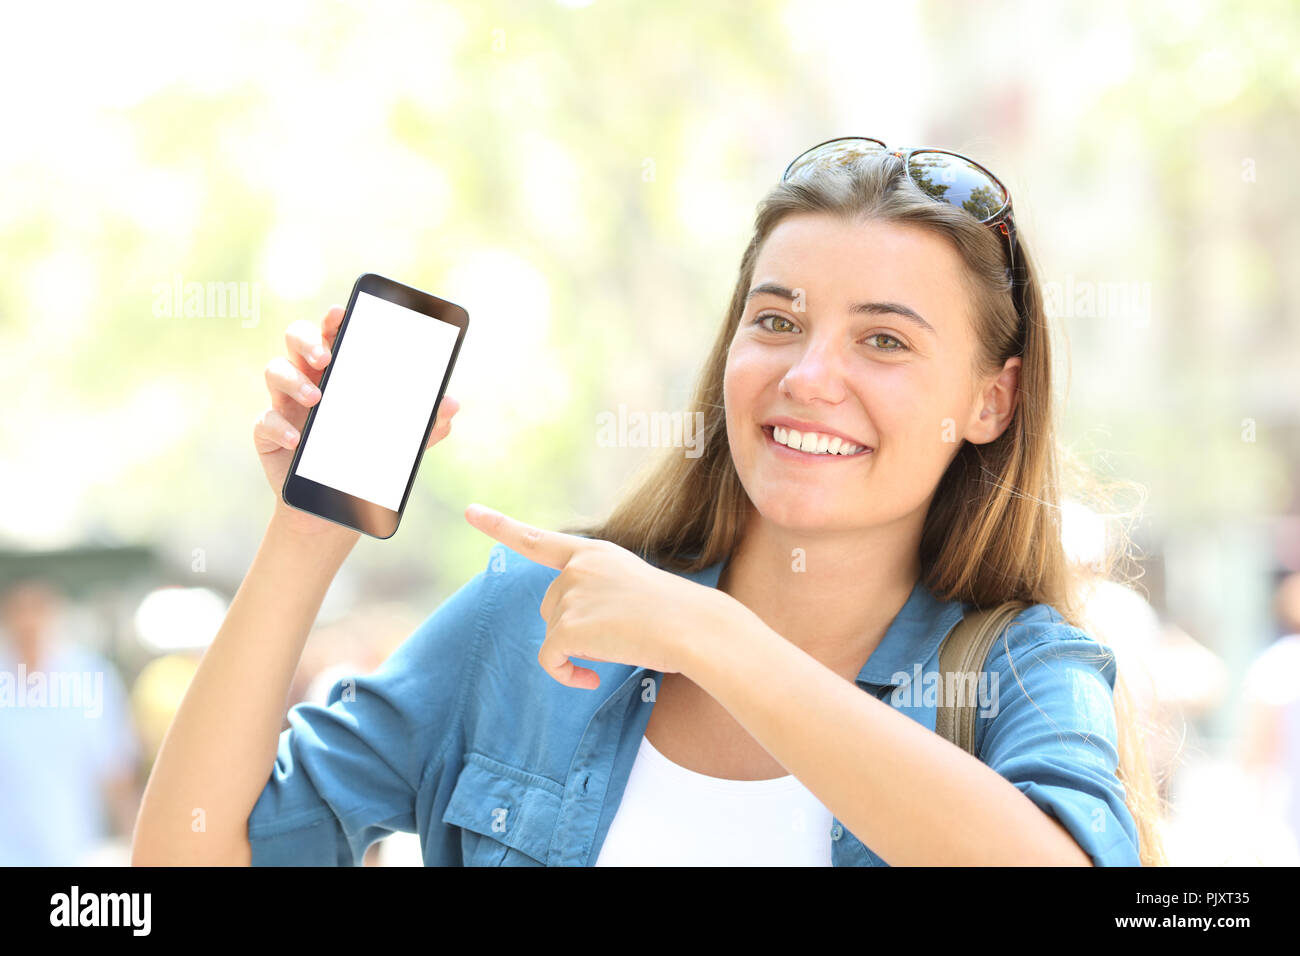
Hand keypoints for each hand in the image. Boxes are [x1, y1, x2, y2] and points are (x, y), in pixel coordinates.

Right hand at [253, 305, 460, 536]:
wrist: (335, 509)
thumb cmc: (365, 460)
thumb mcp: (399, 444)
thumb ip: (423, 424)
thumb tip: (452, 404)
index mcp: (340, 371)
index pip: (333, 333)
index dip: (334, 318)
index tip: (342, 312)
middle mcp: (309, 378)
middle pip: (296, 339)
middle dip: (308, 341)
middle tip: (327, 357)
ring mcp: (285, 404)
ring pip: (275, 371)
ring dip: (294, 380)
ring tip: (317, 398)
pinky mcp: (268, 433)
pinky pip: (265, 420)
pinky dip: (279, 427)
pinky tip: (297, 439)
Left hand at [464, 504, 734, 688]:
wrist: (695, 627)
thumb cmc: (676, 615)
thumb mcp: (633, 587)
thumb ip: (596, 592)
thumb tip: (569, 631)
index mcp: (595, 553)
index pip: (539, 540)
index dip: (501, 526)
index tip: (471, 512)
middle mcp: (577, 568)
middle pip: (549, 607)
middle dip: (572, 626)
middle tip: (618, 633)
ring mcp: (572, 594)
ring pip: (554, 633)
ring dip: (578, 649)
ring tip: (621, 645)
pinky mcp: (569, 626)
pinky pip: (551, 659)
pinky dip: (566, 674)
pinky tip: (592, 678)